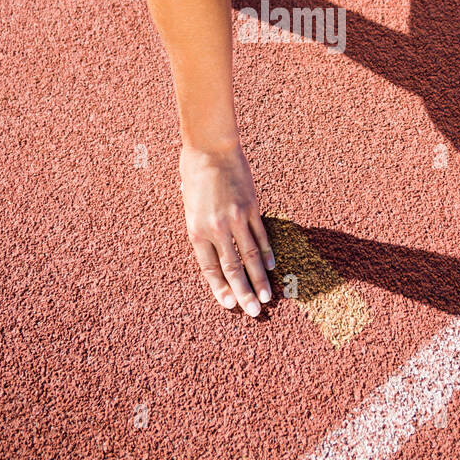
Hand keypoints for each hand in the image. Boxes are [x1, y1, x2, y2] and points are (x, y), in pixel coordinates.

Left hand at [180, 144, 274, 316]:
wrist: (210, 147)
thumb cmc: (193, 173)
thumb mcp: (188, 203)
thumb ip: (200, 226)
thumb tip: (209, 241)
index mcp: (196, 230)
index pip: (210, 268)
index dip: (221, 288)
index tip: (230, 305)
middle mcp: (217, 228)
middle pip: (233, 268)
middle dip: (244, 293)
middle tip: (255, 312)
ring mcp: (237, 218)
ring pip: (251, 256)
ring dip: (259, 279)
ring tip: (267, 297)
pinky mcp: (252, 207)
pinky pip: (261, 235)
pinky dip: (267, 253)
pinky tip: (271, 268)